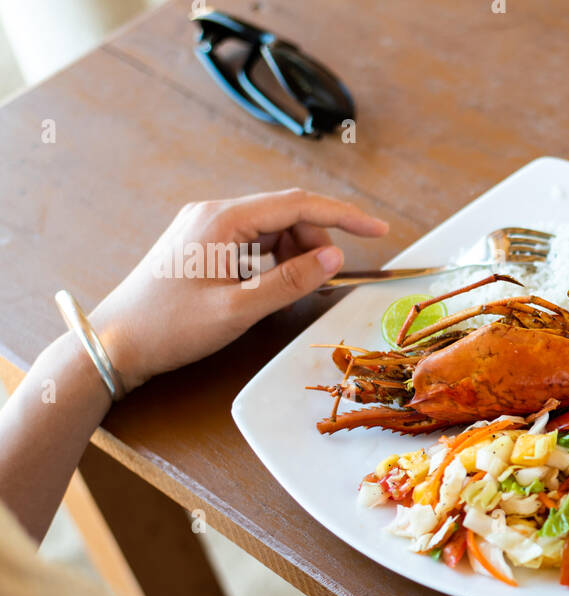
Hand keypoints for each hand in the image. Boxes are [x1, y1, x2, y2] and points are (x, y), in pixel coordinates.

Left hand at [89, 188, 388, 390]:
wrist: (114, 343)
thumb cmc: (170, 327)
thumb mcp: (238, 309)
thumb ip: (291, 281)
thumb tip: (335, 259)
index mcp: (222, 219)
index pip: (298, 204)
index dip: (344, 215)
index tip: (379, 229)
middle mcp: (213, 213)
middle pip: (286, 214)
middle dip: (316, 242)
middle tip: (327, 281)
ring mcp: (205, 227)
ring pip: (271, 228)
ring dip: (295, 253)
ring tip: (296, 289)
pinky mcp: (202, 244)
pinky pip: (252, 242)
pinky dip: (274, 260)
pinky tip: (273, 286)